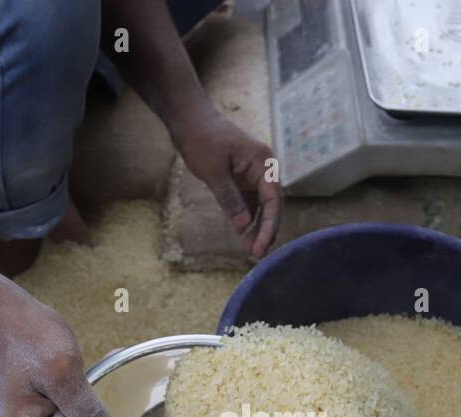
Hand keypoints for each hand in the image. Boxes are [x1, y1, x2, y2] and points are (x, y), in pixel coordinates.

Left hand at [172, 108, 282, 257]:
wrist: (188, 119)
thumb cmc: (202, 139)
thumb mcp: (214, 173)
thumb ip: (230, 200)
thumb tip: (244, 227)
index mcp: (263, 163)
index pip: (273, 200)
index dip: (269, 226)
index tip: (261, 247)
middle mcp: (263, 169)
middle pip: (271, 205)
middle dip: (265, 229)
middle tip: (256, 253)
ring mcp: (253, 174)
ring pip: (260, 206)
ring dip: (255, 226)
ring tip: (250, 248)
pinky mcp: (241, 178)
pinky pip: (248, 201)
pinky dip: (245, 217)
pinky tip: (241, 233)